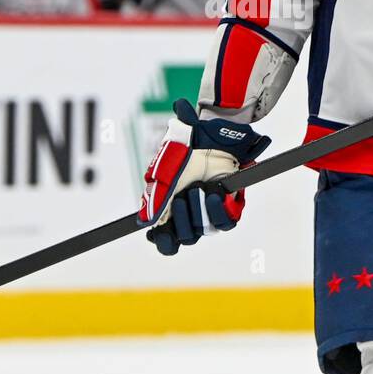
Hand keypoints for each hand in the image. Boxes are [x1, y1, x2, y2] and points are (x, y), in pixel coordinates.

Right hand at [138, 99, 269, 255]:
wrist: (215, 132)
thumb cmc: (188, 146)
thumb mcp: (167, 163)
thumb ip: (156, 192)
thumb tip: (143, 221)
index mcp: (171, 209)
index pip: (166, 241)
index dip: (163, 241)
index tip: (159, 234)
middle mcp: (191, 214)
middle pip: (185, 238)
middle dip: (182, 219)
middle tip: (182, 198)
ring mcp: (211, 211)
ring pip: (204, 230)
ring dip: (200, 210)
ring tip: (200, 187)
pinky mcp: (229, 206)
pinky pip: (225, 222)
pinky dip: (218, 210)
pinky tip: (215, 193)